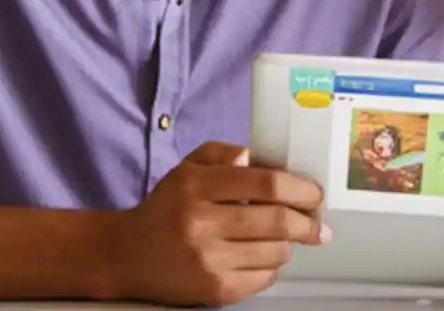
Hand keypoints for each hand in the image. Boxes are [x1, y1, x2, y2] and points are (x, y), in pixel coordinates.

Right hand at [105, 142, 329, 306]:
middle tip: (316, 223)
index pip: (266, 184)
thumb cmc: (166, 208)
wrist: (127, 255)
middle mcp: (202, 223)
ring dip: (289, 244)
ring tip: (283, 238)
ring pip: (276, 251)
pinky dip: (272, 267)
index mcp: (197, 186)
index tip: (315, 194)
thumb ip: (222, 153)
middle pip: (278, 221)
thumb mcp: (187, 168)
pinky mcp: (213, 289)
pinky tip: (262, 257)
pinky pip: (263, 278)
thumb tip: (255, 158)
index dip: (301, 189)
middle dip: (308, 222)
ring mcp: (208, 260)